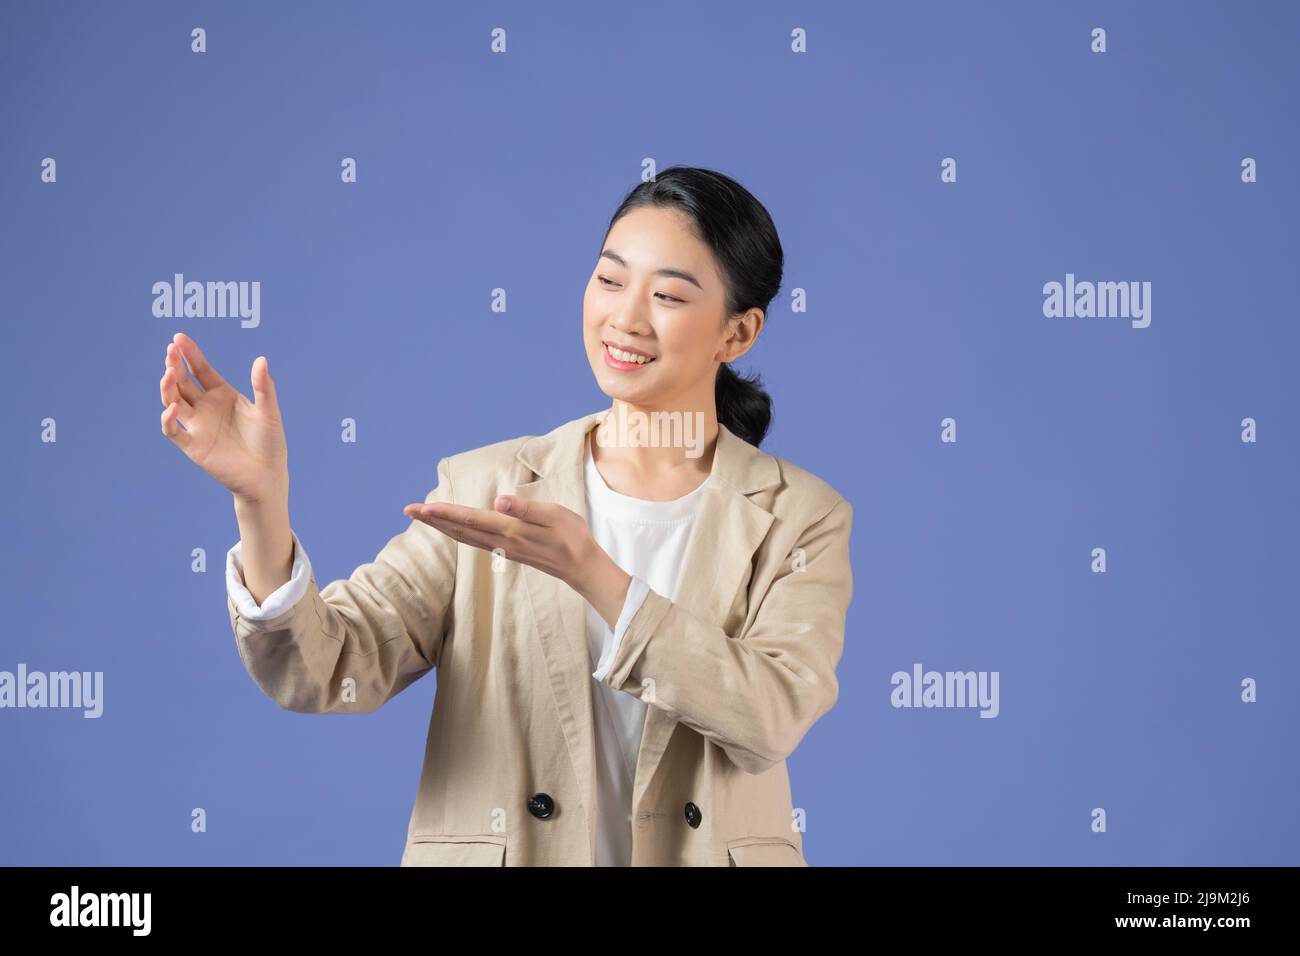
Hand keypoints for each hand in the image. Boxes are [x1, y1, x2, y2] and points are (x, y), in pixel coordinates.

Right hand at [159, 332, 288, 504]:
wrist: (267, 476)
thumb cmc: (270, 442)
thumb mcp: (269, 411)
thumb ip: (264, 386)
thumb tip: (261, 359)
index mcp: (223, 394)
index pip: (201, 369)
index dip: (189, 354)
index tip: (178, 338)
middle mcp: (206, 407)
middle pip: (183, 382)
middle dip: (174, 365)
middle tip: (170, 350)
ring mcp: (198, 426)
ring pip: (173, 402)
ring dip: (168, 388)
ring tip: (169, 372)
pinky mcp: (193, 446)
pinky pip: (173, 431)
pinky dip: (169, 420)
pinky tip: (172, 408)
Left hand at [404, 495, 631, 627]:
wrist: (581, 568)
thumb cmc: (572, 537)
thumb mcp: (554, 515)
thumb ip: (526, 508)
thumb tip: (500, 500)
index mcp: (510, 530)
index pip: (471, 519)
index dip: (445, 513)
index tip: (422, 508)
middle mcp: (501, 542)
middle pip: (460, 529)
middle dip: (433, 520)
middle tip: (408, 510)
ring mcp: (503, 549)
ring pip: (465, 537)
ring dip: (442, 526)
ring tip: (424, 517)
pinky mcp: (508, 551)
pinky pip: (475, 541)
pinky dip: (458, 532)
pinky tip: (453, 529)